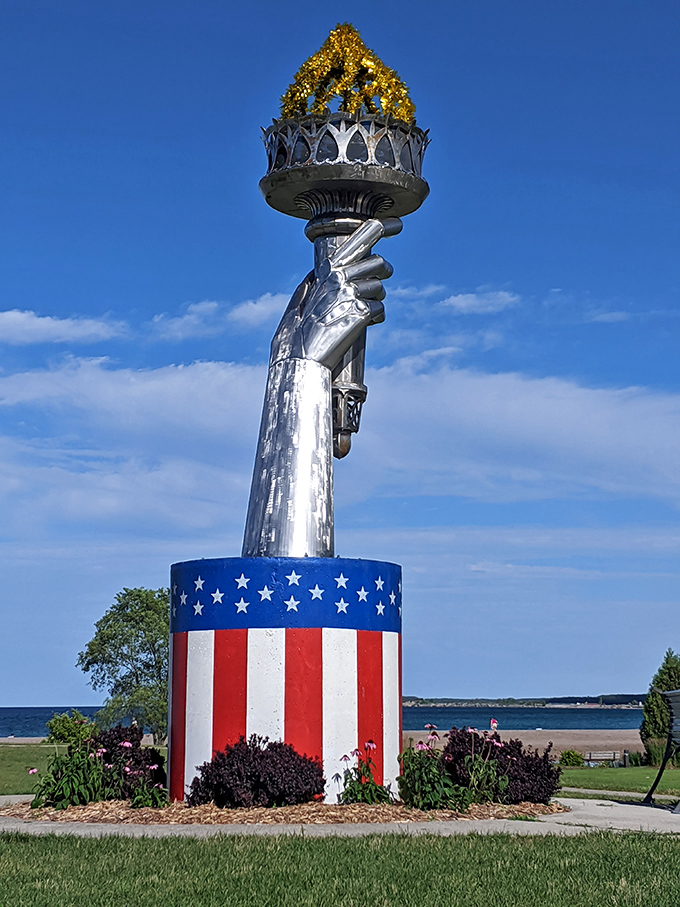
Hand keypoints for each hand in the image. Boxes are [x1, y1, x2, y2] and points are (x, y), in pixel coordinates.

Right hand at [270, 218, 400, 371]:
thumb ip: (313, 281)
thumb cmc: (296, 333)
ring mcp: (353, 294)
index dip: (383, 227)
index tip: (399, 223)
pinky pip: (381, 310)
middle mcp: (342, 276)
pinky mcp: (363, 313)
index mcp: (327, 269)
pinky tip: (360, 326)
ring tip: (359, 312)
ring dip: (375, 299)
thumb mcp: (299, 299)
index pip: (361, 238)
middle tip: (384, 275)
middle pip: (379, 263)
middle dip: (383, 270)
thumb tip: (322, 269)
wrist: (301, 358)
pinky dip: (374, 318)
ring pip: (381, 288)